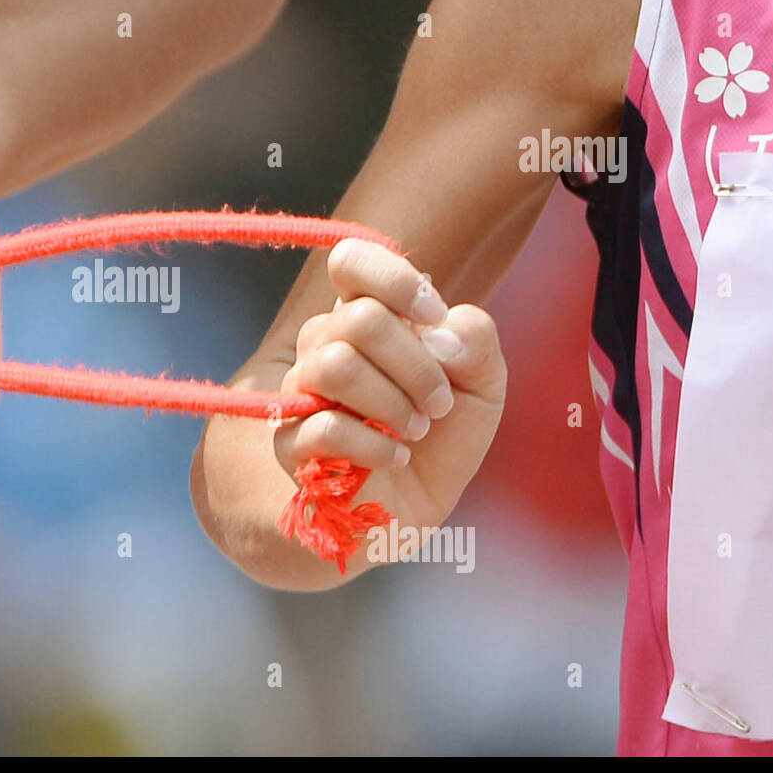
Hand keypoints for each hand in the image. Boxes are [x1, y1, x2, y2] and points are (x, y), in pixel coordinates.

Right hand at [274, 238, 506, 527]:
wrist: (412, 511)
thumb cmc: (442, 437)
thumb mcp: (483, 384)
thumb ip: (475, 340)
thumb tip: (440, 333)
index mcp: (367, 317)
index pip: (351, 261)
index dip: (395, 281)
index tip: (434, 319)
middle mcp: (326, 345)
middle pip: (358, 318)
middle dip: (416, 365)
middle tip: (439, 403)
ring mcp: (301, 392)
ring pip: (336, 364)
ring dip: (393, 403)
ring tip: (415, 430)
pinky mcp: (290, 443)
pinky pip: (324, 426)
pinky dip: (376, 446)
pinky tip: (394, 458)